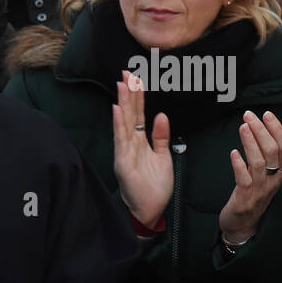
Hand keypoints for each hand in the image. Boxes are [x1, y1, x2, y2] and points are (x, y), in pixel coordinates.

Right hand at [112, 70, 172, 226]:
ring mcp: (125, 152)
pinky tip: (118, 109)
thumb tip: (161, 115)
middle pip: (130, 114)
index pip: (139, 114)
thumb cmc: (154, 186)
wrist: (150, 210)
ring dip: (123, 103)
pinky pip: (121, 140)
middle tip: (127, 72)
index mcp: (140, 142)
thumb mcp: (163, 157)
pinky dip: (119, 124)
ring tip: (122, 84)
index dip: (138, 97)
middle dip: (129, 93)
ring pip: (124, 122)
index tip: (137, 79)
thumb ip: (161, 137)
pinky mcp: (123, 162)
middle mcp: (130, 144)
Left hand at [218, 110, 281, 241]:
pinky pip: (244, 179)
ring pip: (258, 162)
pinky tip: (234, 152)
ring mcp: (260, 189)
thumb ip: (279, 155)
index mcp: (280, 172)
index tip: (267, 114)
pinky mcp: (245, 198)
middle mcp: (273, 179)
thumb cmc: (255, 195)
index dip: (276, 129)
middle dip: (261, 131)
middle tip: (249, 115)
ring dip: (250, 142)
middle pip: (272, 151)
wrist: (243, 225)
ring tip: (243, 127)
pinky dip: (239, 164)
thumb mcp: (270, 175)